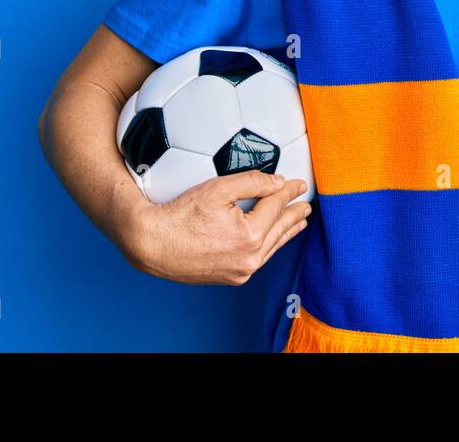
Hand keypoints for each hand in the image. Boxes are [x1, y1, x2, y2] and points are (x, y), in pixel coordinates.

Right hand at [122, 171, 310, 285]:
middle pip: (280, 228)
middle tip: (306, 204)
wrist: (151, 244)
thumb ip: (253, 182)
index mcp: (250, 234)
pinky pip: (258, 259)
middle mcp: (249, 258)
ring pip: (272, 247)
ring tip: (299, 222)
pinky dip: (269, 246)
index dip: (289, 191)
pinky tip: (272, 240)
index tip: (298, 184)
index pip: (276, 205)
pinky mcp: (231, 277)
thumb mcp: (217, 189)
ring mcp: (241, 271)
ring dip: (287, 232)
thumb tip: (278, 182)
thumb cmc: (180, 216)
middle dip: (295, 214)